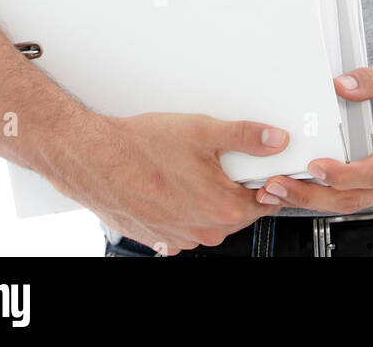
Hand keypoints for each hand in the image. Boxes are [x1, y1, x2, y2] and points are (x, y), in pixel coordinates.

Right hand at [46, 109, 289, 254]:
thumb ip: (246, 136)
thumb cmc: (143, 148)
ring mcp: (181, 239)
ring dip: (209, 200)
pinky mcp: (161, 241)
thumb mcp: (203, 130)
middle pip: (238, 213)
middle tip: (219, 160)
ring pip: (211, 221)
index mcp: (222, 208)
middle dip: (235, 188)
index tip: (263, 168)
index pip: (265, 202)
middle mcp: (204, 232)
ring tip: (189, 169)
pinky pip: (186, 228)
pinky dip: (185, 210)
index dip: (266, 181)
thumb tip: (275, 140)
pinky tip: (172, 187)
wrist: (97, 161)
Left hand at [254, 62, 372, 213]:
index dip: (344, 173)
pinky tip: (302, 193)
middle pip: (356, 197)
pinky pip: (355, 200)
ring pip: (352, 204)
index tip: (316, 167)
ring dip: (314, 202)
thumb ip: (370, 80)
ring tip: (280, 193)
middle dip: (314, 196)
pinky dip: (326, 199)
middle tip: (280, 187)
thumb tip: (340, 85)